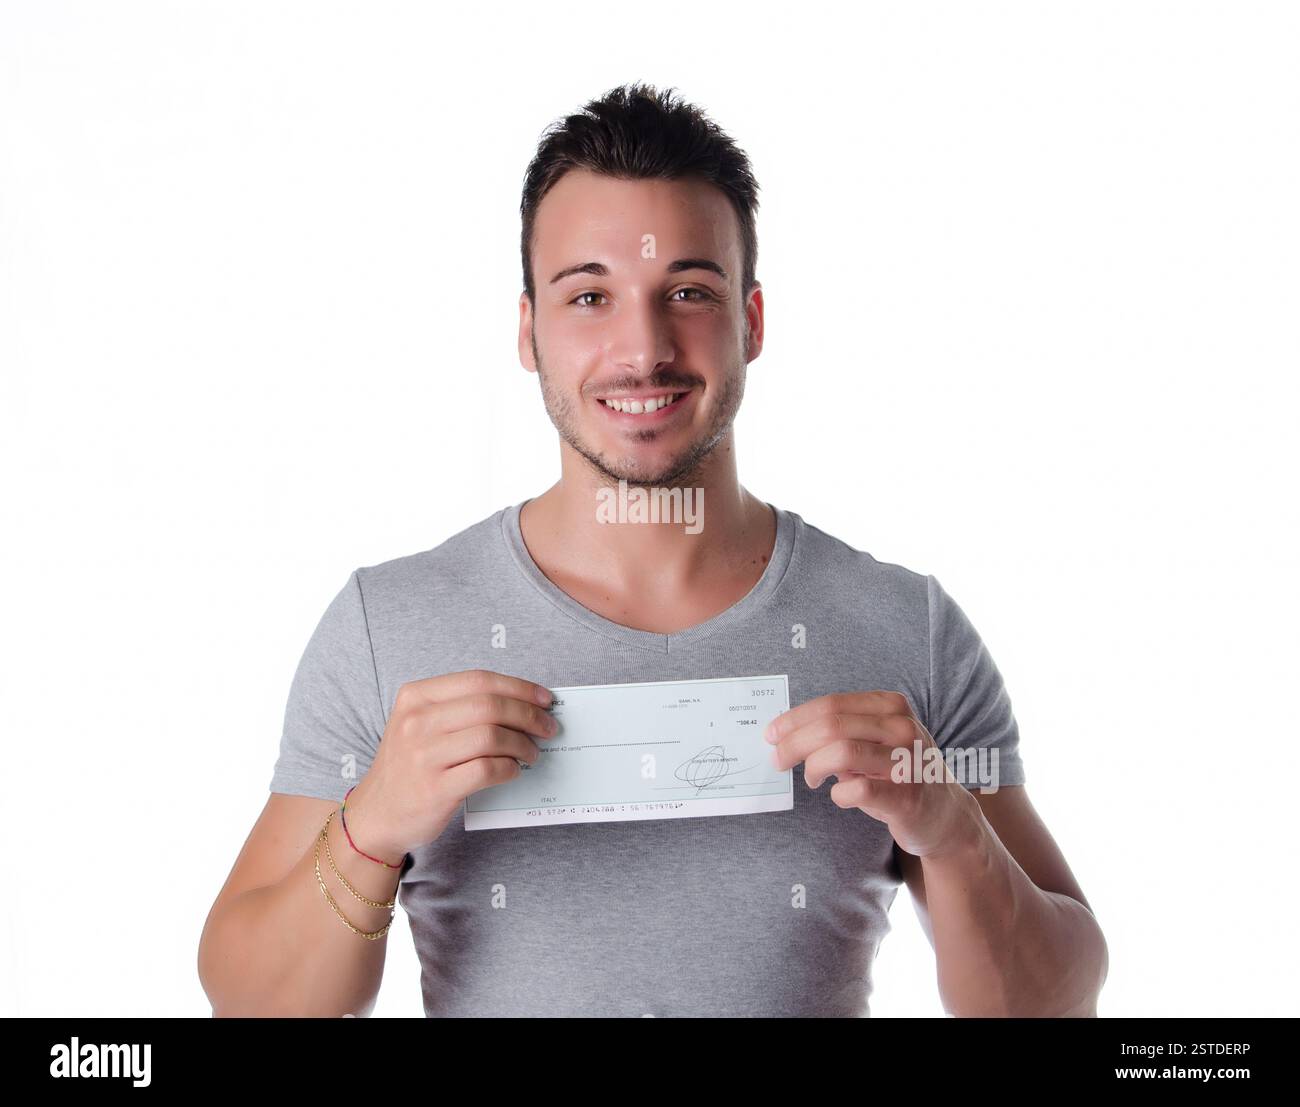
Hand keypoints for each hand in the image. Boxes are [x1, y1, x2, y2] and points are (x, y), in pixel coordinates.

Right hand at [343, 669, 557, 860]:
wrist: (377, 814)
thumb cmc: (409, 765)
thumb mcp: (420, 724)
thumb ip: (462, 708)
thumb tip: (524, 703)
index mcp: (416, 696)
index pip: (479, 680)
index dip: (518, 687)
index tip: (544, 699)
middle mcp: (417, 722)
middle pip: (489, 706)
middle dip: (528, 715)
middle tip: (547, 727)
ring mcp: (424, 756)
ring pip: (492, 736)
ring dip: (523, 744)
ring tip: (532, 752)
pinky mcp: (436, 788)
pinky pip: (487, 769)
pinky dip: (510, 768)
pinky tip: (514, 770)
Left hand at [765, 690, 977, 858]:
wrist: (944, 815)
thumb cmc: (897, 773)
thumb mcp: (874, 740)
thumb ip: (839, 730)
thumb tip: (787, 732)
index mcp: (891, 706)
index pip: (831, 704)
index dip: (795, 719)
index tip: (772, 733)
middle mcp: (902, 728)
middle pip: (831, 726)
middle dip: (794, 743)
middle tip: (778, 760)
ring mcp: (907, 762)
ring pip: (842, 753)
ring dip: (814, 767)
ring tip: (812, 779)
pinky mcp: (906, 797)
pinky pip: (857, 790)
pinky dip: (838, 793)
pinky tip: (841, 795)